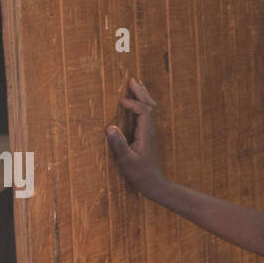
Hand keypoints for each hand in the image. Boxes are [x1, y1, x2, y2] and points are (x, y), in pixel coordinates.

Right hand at [106, 78, 165, 195]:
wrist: (154, 183)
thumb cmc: (140, 174)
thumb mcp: (126, 160)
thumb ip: (119, 144)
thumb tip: (110, 127)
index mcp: (146, 134)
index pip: (143, 111)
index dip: (133, 104)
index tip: (120, 101)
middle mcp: (150, 131)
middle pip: (150, 106)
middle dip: (141, 92)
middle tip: (132, 79)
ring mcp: (151, 133)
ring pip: (151, 110)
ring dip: (144, 96)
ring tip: (136, 85)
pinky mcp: (149, 136)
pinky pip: (148, 115)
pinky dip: (143, 105)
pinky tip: (138, 104)